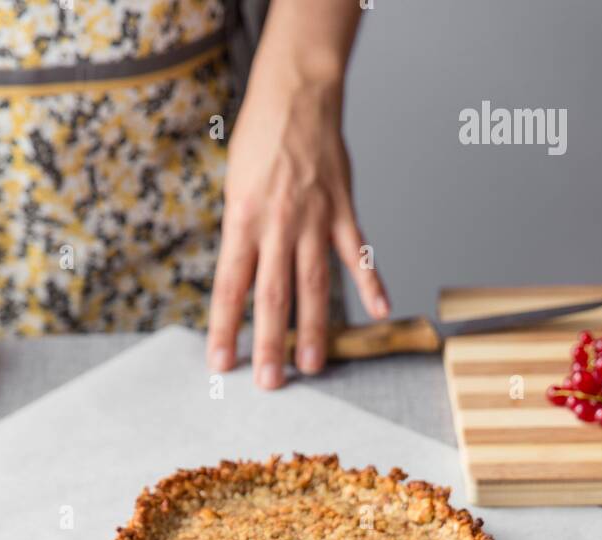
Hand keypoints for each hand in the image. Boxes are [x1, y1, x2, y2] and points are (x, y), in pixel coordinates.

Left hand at [207, 76, 388, 388]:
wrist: (298, 94)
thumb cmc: (260, 141)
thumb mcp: (234, 189)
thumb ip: (241, 237)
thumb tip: (240, 283)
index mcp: (242, 220)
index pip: (229, 286)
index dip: (225, 328)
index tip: (221, 364)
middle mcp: (278, 224)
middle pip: (272, 296)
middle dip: (270, 344)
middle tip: (269, 383)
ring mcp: (314, 219)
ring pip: (313, 285)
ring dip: (313, 330)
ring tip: (311, 366)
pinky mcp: (343, 210)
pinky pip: (357, 254)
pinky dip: (371, 282)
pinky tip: (380, 310)